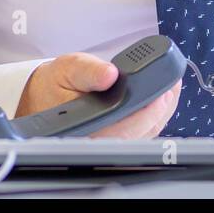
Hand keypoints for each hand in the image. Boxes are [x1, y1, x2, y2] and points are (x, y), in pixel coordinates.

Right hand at [16, 52, 182, 139]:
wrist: (41, 101)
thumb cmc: (53, 87)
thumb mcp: (67, 69)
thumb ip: (89, 71)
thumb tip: (109, 74)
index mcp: (89, 129)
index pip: (128, 127)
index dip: (150, 111)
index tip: (164, 92)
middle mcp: (102, 141)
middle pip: (144, 132)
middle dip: (163, 107)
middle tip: (172, 83)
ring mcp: (110, 143)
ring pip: (147, 134)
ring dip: (162, 111)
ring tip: (170, 87)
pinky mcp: (117, 138)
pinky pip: (143, 133)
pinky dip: (155, 116)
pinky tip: (161, 98)